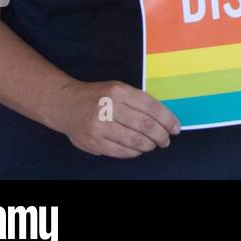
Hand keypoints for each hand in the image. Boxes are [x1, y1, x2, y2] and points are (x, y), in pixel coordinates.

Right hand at [49, 79, 179, 158]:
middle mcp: (108, 108)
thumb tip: (165, 119)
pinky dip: (134, 152)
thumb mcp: (118, 89)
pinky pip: (120, 151)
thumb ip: (139, 102)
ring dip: (149, 145)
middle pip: (145, 126)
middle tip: (166, 140)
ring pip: (134, 141)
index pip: (151, 107)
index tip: (175, 128)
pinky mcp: (92, 142)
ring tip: (153, 145)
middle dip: (161, 136)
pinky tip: (138, 149)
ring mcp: (99, 126)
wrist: (65, 104)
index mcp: (119, 91)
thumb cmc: (98, 96)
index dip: (167, 120)